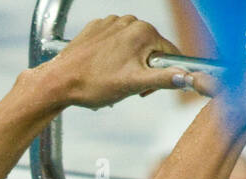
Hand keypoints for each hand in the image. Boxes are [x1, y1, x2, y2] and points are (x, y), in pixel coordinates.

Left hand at [46, 15, 187, 109]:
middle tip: (124, 86)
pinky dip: (111, 57)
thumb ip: (163, 79)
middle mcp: (129, 21)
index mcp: (143, 32)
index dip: (162, 75)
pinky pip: (113, 43)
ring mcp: (111, 23)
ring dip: (127, 64)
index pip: (168, 53)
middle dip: (142, 70)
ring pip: (131, 47)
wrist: (59, 81)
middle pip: (149, 49)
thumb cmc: (93, 84)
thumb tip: (186, 77)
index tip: (145, 90)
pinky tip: (100, 69)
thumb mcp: (134, 84)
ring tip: (110, 79)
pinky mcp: (96, 28)